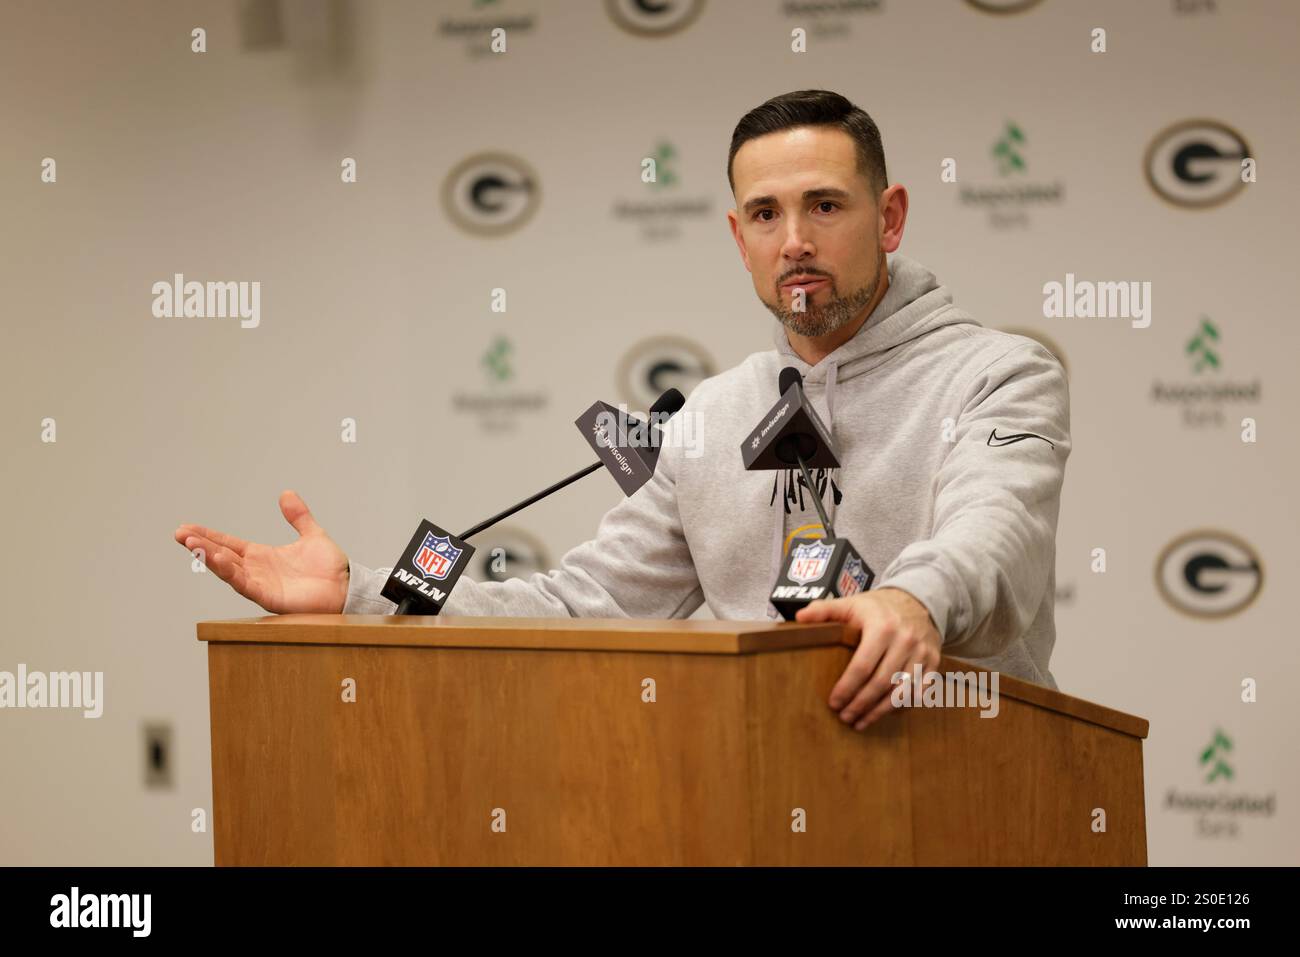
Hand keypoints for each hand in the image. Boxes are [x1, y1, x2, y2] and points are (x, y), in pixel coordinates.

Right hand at [174, 490, 349, 613]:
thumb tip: (286, 494)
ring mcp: (261, 585)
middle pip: (222, 556)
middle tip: (180, 534)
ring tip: (192, 544)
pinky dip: (232, 573)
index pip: (228, 543)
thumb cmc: (330, 568)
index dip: (209, 536)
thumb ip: (298, 516)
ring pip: (229, 571)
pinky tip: (220, 560)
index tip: (187, 527)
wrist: (347, 587)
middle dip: (200, 545)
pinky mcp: (270, 597)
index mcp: (262, 556)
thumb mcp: (312, 534)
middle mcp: (257, 570)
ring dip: (210, 558)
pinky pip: (246, 585)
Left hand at [795, 587, 941, 730]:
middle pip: (881, 683)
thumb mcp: (851, 603)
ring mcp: (922, 653)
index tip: (833, 703)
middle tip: (844, 717)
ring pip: (901, 692)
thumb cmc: (877, 607)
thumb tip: (799, 618)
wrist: (917, 599)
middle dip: (861, 704)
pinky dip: (902, 706)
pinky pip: (919, 691)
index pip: (862, 665)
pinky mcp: (933, 662)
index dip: (847, 688)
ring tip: (860, 722)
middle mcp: (905, 640)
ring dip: (879, 712)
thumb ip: (824, 610)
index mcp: (882, 626)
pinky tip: (884, 713)